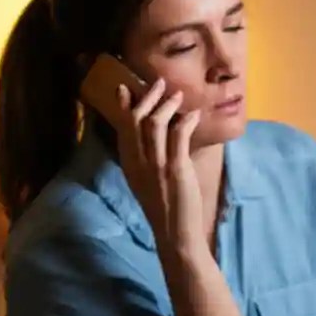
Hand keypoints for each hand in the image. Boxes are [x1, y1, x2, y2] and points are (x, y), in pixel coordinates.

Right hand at [116, 78, 205, 254]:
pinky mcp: (176, 169)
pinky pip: (179, 137)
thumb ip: (144, 161)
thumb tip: (150, 139)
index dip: (122, 106)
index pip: (122, 128)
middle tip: (159, 82)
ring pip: (155, 124)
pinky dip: (186, 121)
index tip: (124, 87)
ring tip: (178, 94)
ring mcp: (156, 165)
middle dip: (147, 98)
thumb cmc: (164, 208)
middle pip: (136, 120)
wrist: (174, 233)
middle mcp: (138, 162)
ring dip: (167, 105)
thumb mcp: (146, 182)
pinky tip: (194, 114)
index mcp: (129, 164)